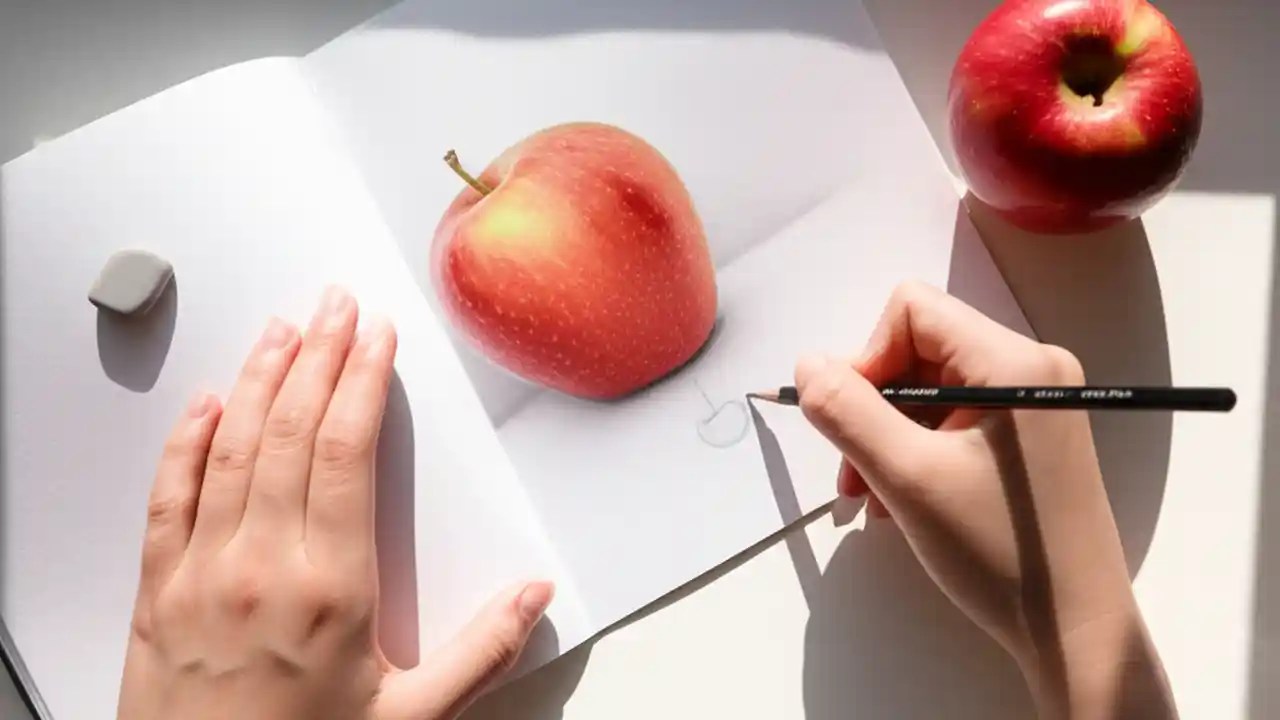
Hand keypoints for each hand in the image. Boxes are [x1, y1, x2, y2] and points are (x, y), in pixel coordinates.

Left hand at [118, 287, 552, 719]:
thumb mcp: (411, 718)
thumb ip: (482, 652)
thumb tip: (535, 596)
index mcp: (331, 587)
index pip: (346, 451)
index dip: (362, 381)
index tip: (377, 336)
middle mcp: (260, 565)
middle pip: (289, 430)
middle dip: (317, 355)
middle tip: (337, 305)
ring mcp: (200, 571)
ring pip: (229, 446)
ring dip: (257, 378)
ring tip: (282, 329)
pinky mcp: (157, 589)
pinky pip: (167, 495)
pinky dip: (184, 441)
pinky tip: (204, 404)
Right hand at [795, 282, 1174, 718]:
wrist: (1076, 632)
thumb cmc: (1000, 554)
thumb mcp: (907, 478)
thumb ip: (848, 413)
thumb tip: (807, 363)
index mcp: (1014, 363)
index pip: (912, 310)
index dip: (867, 357)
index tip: (849, 419)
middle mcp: (1031, 370)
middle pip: (918, 349)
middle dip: (873, 406)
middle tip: (853, 472)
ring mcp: (1033, 406)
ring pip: (929, 391)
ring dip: (888, 437)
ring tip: (874, 499)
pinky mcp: (1028, 440)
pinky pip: (953, 421)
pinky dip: (917, 453)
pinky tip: (903, 503)